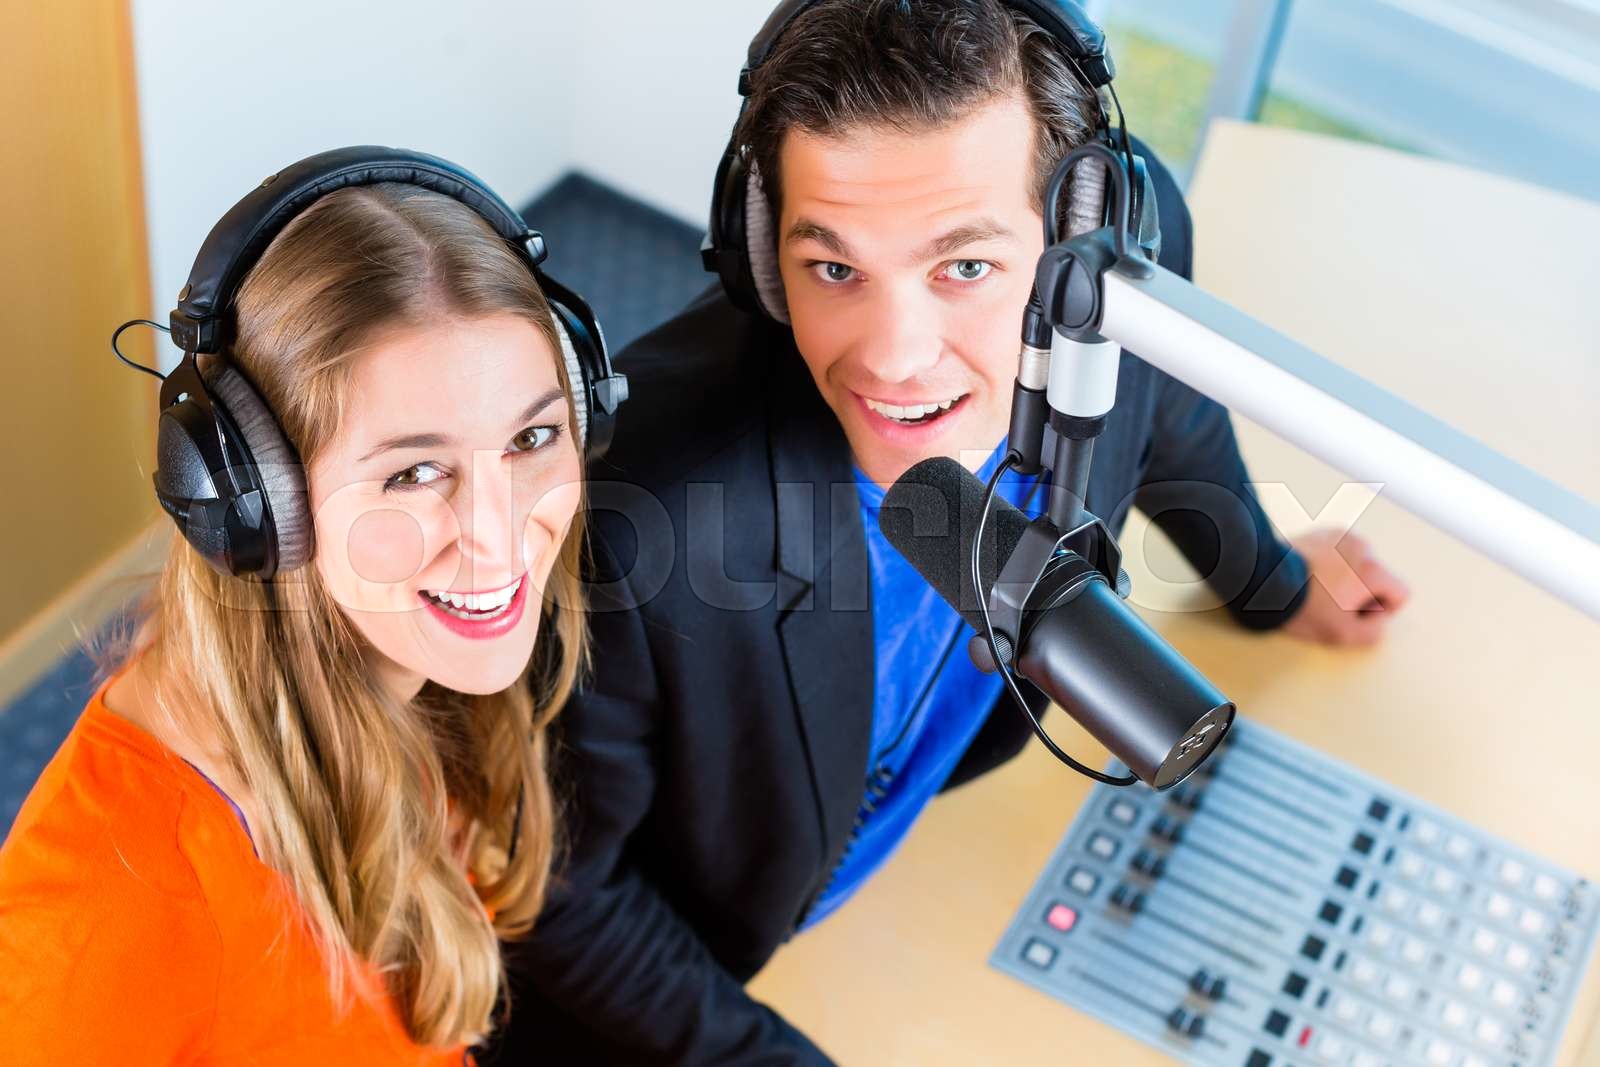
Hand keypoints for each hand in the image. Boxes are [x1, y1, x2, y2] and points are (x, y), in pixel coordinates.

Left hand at [1281, 530, 1409, 646]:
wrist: (1263, 580)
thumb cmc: (1304, 608)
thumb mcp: (1342, 634)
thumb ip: (1373, 632)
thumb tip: (1378, 621)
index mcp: (1374, 570)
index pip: (1401, 593)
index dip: (1382, 611)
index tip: (1356, 615)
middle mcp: (1362, 546)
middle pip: (1377, 577)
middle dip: (1361, 593)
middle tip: (1331, 605)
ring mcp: (1339, 536)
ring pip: (1356, 564)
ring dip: (1345, 577)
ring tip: (1316, 590)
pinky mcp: (1318, 532)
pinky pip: (1337, 552)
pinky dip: (1328, 564)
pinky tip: (1307, 576)